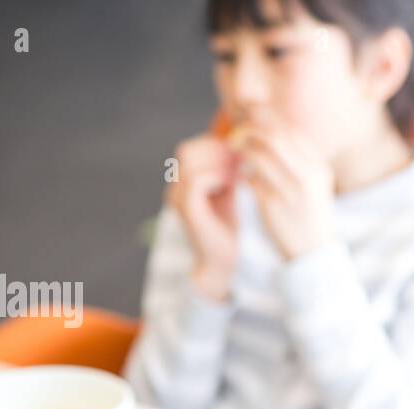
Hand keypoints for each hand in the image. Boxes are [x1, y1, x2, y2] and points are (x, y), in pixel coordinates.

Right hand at [170, 134, 240, 299]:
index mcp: (181, 182)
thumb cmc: (227, 227)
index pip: (190, 148)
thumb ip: (225, 169)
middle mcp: (174, 188)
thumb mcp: (227, 191)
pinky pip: (197, 179)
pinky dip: (217, 176)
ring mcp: (177, 197)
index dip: (214, 145)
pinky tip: (232, 184)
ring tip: (237, 173)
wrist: (222, 261)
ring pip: (190, 161)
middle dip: (216, 150)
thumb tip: (238, 142)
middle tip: (239, 160)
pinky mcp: (187, 208)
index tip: (238, 154)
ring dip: (218, 162)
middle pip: (187, 149)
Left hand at [230, 114, 335, 261]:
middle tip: (234, 135)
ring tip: (234, 154)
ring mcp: (290, 189)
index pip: (288, 128)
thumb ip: (296, 159)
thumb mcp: (313, 183)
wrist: (313, 252)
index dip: (265, 118)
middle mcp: (307, 174)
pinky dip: (242, 174)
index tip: (248, 119)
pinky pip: (250, 178)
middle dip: (249, 129)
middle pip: (272, 135)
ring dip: (241, 149)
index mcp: (317, 165)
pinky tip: (240, 178)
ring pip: (258, 153)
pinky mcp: (273, 205)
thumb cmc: (308, 215)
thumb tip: (267, 132)